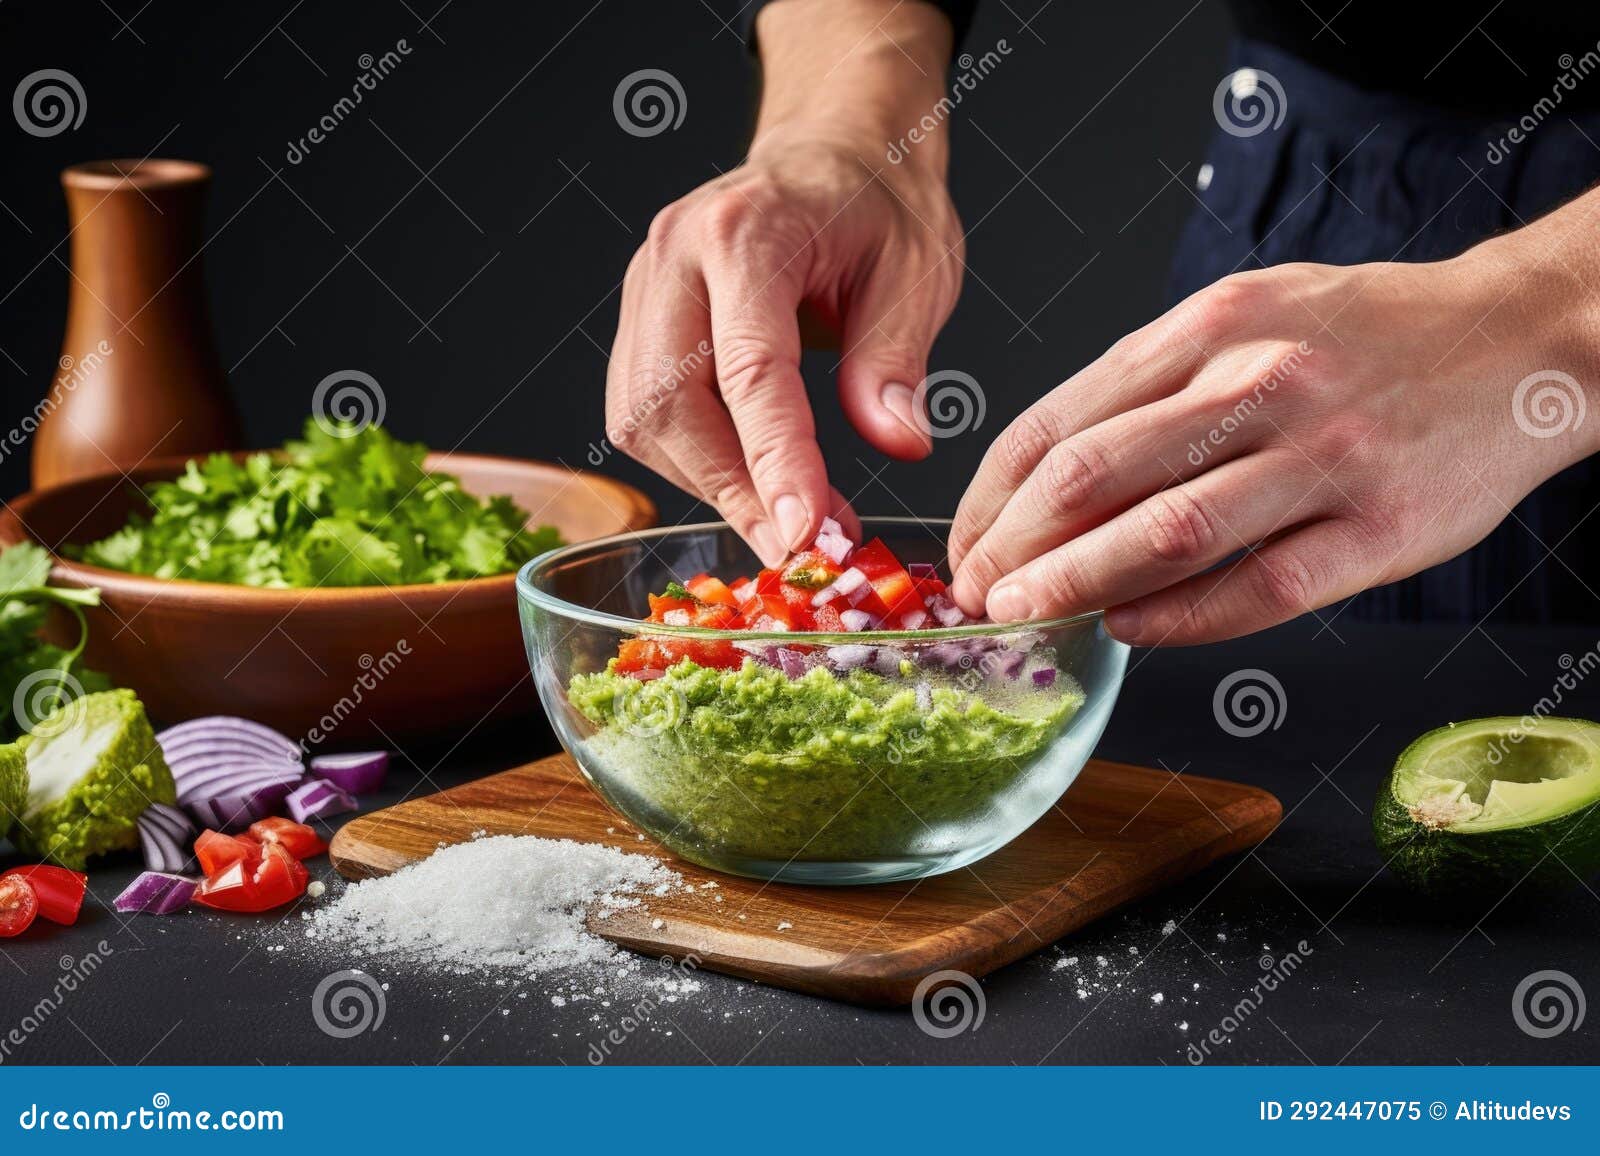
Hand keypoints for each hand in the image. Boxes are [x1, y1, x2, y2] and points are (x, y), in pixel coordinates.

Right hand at [604, 0, 962, 564]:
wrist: (835, 151)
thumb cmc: (878, 205)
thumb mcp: (918, 273)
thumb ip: (896, 360)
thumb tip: (899, 444)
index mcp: (748, 231)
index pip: (748, 367)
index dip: (772, 460)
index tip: (802, 534)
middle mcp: (675, 254)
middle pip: (668, 402)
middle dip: (730, 488)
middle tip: (798, 544)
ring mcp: (646, 285)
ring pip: (642, 418)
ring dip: (708, 483)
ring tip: (786, 515)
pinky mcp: (640, 318)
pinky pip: (644, 412)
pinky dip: (693, 461)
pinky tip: (751, 480)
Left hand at [948, 219, 1599, 644]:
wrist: (1519, 342)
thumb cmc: (1365, 335)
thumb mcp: (1247, 314)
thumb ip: (1152, 382)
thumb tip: (1047, 476)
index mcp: (1211, 326)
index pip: (1060, 419)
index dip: (991, 496)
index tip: (965, 543)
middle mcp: (1259, 382)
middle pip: (1093, 475)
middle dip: (1012, 547)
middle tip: (977, 594)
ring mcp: (1324, 456)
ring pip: (1166, 532)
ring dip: (1076, 584)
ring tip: (1026, 617)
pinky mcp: (1381, 528)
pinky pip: (1262, 587)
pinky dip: (1182, 618)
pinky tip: (1131, 630)